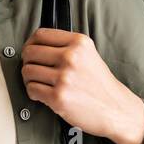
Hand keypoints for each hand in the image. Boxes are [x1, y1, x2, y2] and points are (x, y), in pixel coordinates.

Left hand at [20, 26, 143, 143]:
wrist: (116, 109)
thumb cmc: (100, 85)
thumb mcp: (89, 54)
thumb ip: (66, 46)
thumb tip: (35, 46)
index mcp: (78, 43)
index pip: (40, 34)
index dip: (30, 43)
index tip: (30, 50)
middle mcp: (71, 57)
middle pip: (30, 52)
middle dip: (27, 62)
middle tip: (32, 69)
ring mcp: (64, 77)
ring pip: (27, 71)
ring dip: (28, 79)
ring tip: (38, 83)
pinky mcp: (58, 97)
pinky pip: (32, 89)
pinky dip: (33, 93)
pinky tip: (42, 94)